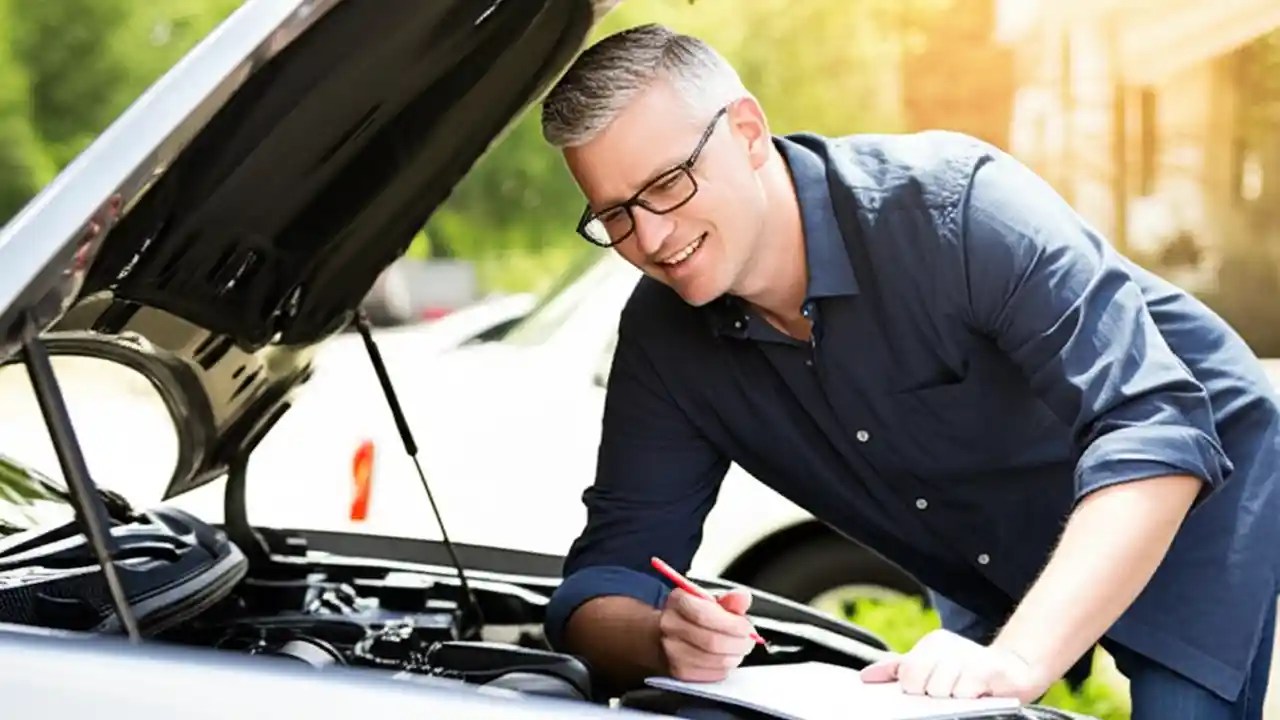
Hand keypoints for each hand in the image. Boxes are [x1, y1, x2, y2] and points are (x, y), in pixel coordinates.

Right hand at [658, 587, 756, 681]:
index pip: (705, 615)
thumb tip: (743, 597)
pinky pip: (710, 674)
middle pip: (711, 641)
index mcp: (678, 601)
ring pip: (712, 660)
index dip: (732, 624)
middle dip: (738, 643)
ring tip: (738, 650)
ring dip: (733, 657)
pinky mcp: (678, 671)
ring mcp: (671, 650)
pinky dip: (724, 669)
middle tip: (748, 641)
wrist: (664, 635)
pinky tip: (725, 660)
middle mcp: (670, 625)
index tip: (747, 628)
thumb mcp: (710, 601)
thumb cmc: (692, 616)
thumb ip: (730, 600)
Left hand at [859, 629, 1050, 702]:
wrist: (1013, 669)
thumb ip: (897, 670)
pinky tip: (979, 693)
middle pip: (920, 683)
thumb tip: (866, 677)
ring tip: (965, 692)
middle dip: (931, 695)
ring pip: (941, 690)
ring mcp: (968, 656)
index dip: (914, 689)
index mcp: (932, 644)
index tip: (925, 690)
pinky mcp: (989, 669)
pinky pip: (965, 692)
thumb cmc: (966, 672)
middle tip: (947, 693)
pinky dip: (969, 698)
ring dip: (952, 698)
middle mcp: (948, 646)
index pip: (906, 672)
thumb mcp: (931, 666)